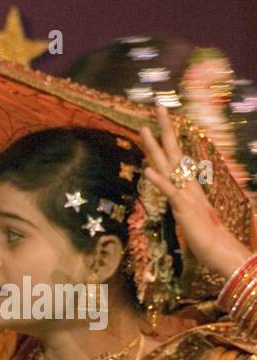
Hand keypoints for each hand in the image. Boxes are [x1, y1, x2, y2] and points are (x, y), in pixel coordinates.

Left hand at [139, 103, 252, 278]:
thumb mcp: (189, 214)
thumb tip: (175, 195)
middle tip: (157, 106)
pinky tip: (146, 169)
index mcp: (189, 185)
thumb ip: (181, 202)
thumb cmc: (204, 235)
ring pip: (169, 165)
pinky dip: (157, 180)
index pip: (177, 156)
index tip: (161, 120)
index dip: (168, 138)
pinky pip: (169, 191)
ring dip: (155, 147)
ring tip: (143, 129)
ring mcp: (186, 194)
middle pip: (174, 151)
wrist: (218, 249)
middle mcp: (188, 184)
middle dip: (164, 129)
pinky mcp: (183, 208)